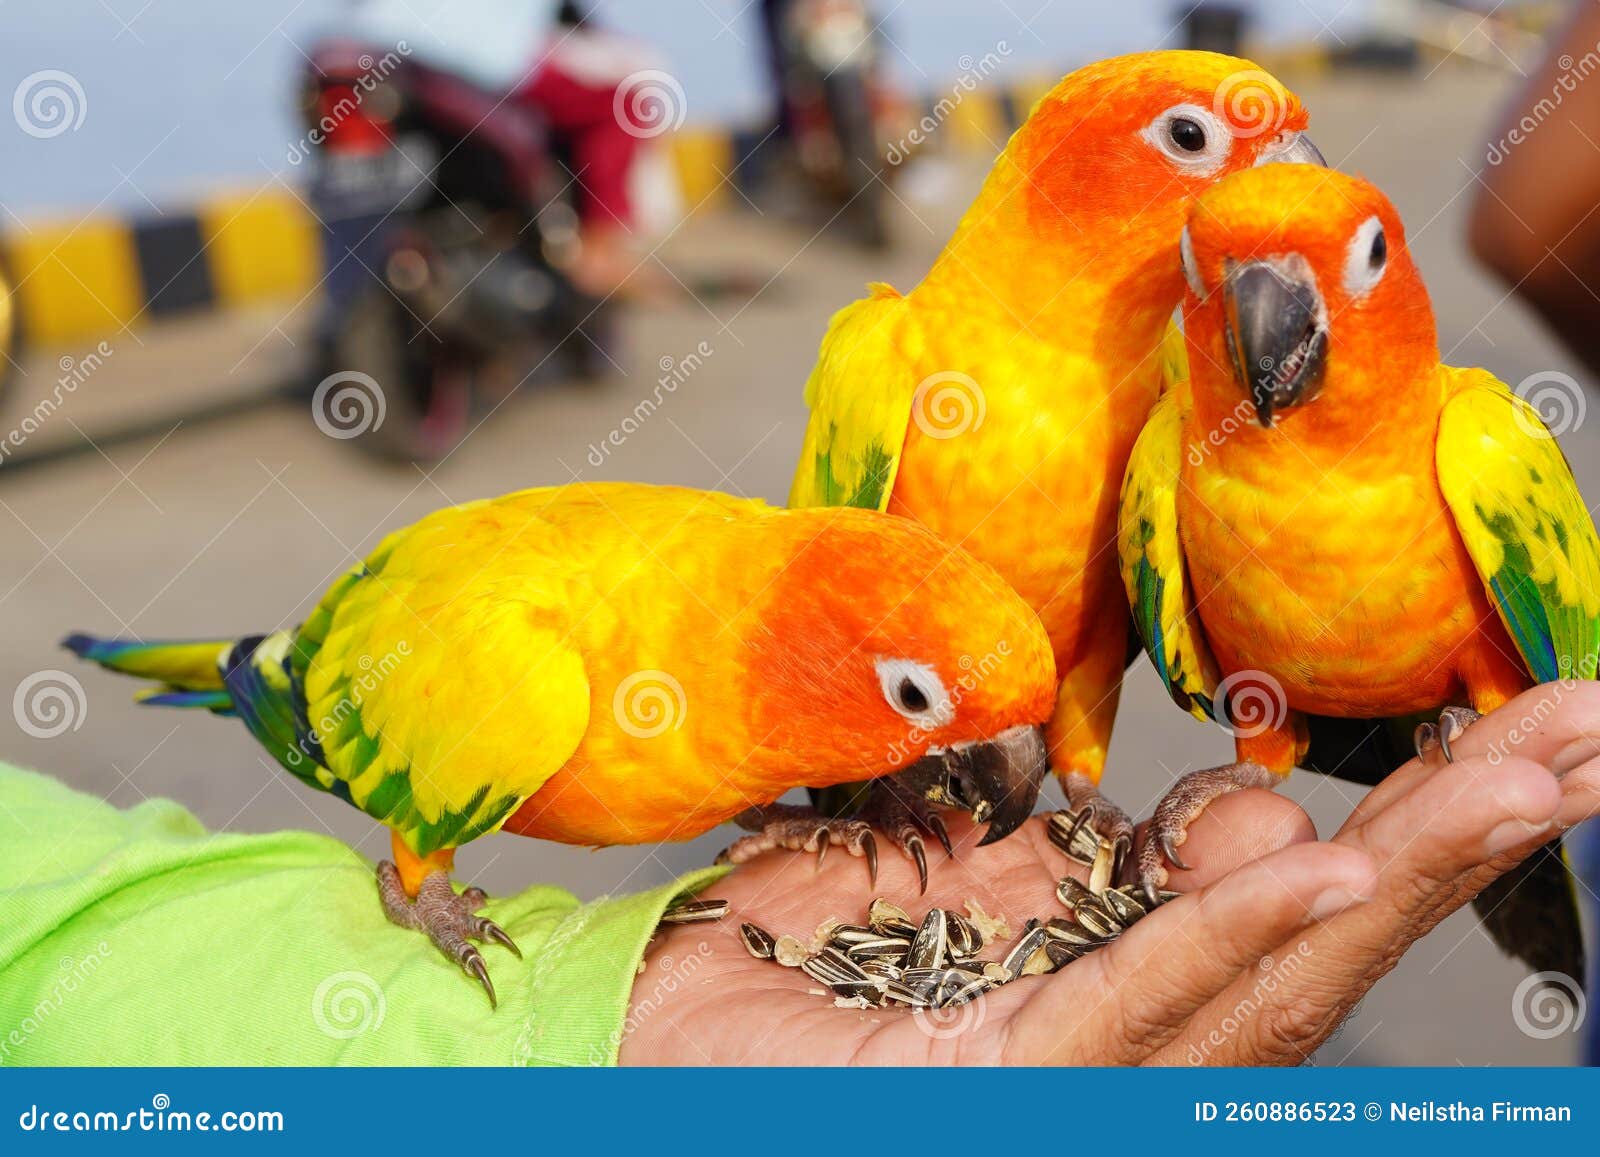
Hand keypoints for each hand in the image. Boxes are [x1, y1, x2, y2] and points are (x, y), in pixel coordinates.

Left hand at [621, 683, 1599, 1064]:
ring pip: (1271, 978)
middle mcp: (1121, 1017)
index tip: (1493, 721)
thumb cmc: (784, 953)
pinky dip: (1236, 943)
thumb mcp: (942, 860)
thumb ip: (1072, 835)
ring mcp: (1077, 1064)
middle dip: (1460, 832)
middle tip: (1585, 734)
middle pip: (1321, 931)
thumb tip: (1230, 809)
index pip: (1285, 883)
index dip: (1403, 808)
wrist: (650, 1040)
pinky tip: (1328, 873)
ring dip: (1401, 873)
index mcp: (1106, 949)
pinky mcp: (1009, 1080)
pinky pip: (1139, 1014)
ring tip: (1525, 778)